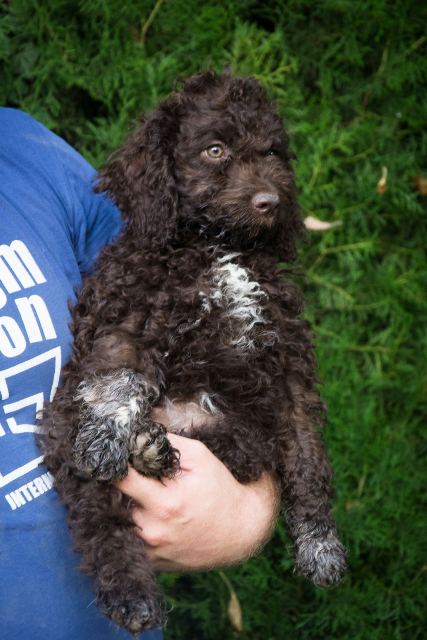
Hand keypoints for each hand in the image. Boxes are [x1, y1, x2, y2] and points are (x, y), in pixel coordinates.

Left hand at [116, 433, 279, 570]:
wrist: (241, 532)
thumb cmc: (221, 490)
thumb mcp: (200, 457)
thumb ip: (166, 444)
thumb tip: (137, 434)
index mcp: (165, 504)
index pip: (122, 480)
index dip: (116, 465)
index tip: (116, 456)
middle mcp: (154, 531)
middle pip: (115, 502)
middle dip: (120, 486)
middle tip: (133, 475)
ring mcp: (151, 551)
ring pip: (120, 522)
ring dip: (126, 506)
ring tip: (145, 496)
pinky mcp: (151, 564)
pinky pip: (129, 541)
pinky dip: (132, 527)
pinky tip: (149, 516)